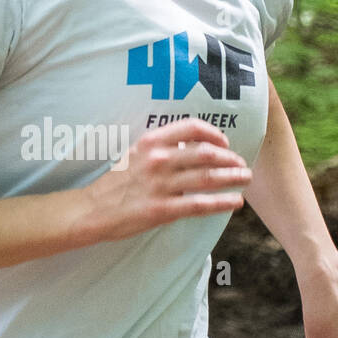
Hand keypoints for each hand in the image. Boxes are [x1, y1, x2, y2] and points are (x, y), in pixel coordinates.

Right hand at [83, 117, 251, 241]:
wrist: (92, 210)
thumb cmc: (115, 183)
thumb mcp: (134, 154)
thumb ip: (160, 148)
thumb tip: (188, 147)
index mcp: (150, 142)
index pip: (190, 128)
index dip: (214, 133)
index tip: (225, 142)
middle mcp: (158, 160)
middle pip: (206, 153)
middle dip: (230, 158)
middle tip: (242, 164)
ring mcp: (161, 185)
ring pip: (208, 177)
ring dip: (233, 177)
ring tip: (245, 179)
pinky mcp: (163, 209)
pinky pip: (201, 203)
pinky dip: (223, 202)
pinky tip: (236, 201)